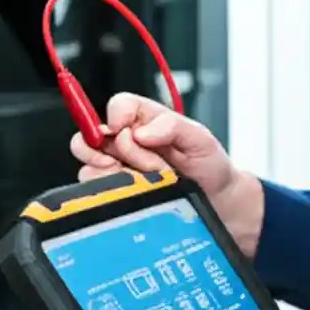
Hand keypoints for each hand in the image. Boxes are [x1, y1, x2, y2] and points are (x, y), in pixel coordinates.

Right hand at [69, 92, 264, 256]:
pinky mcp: (113, 194)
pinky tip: (138, 193)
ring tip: (148, 180)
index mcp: (144, 120)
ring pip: (91, 166)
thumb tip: (140, 131)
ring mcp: (117, 169)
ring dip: (119, 174)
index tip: (124, 128)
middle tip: (142, 160)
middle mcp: (125, 142)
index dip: (116, 115)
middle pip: (91, 136)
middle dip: (114, 150)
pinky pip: (96, 191)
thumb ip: (173, 126)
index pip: (118, 105)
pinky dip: (114, 192)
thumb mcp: (200, 139)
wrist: (217, 204)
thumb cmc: (209, 167)